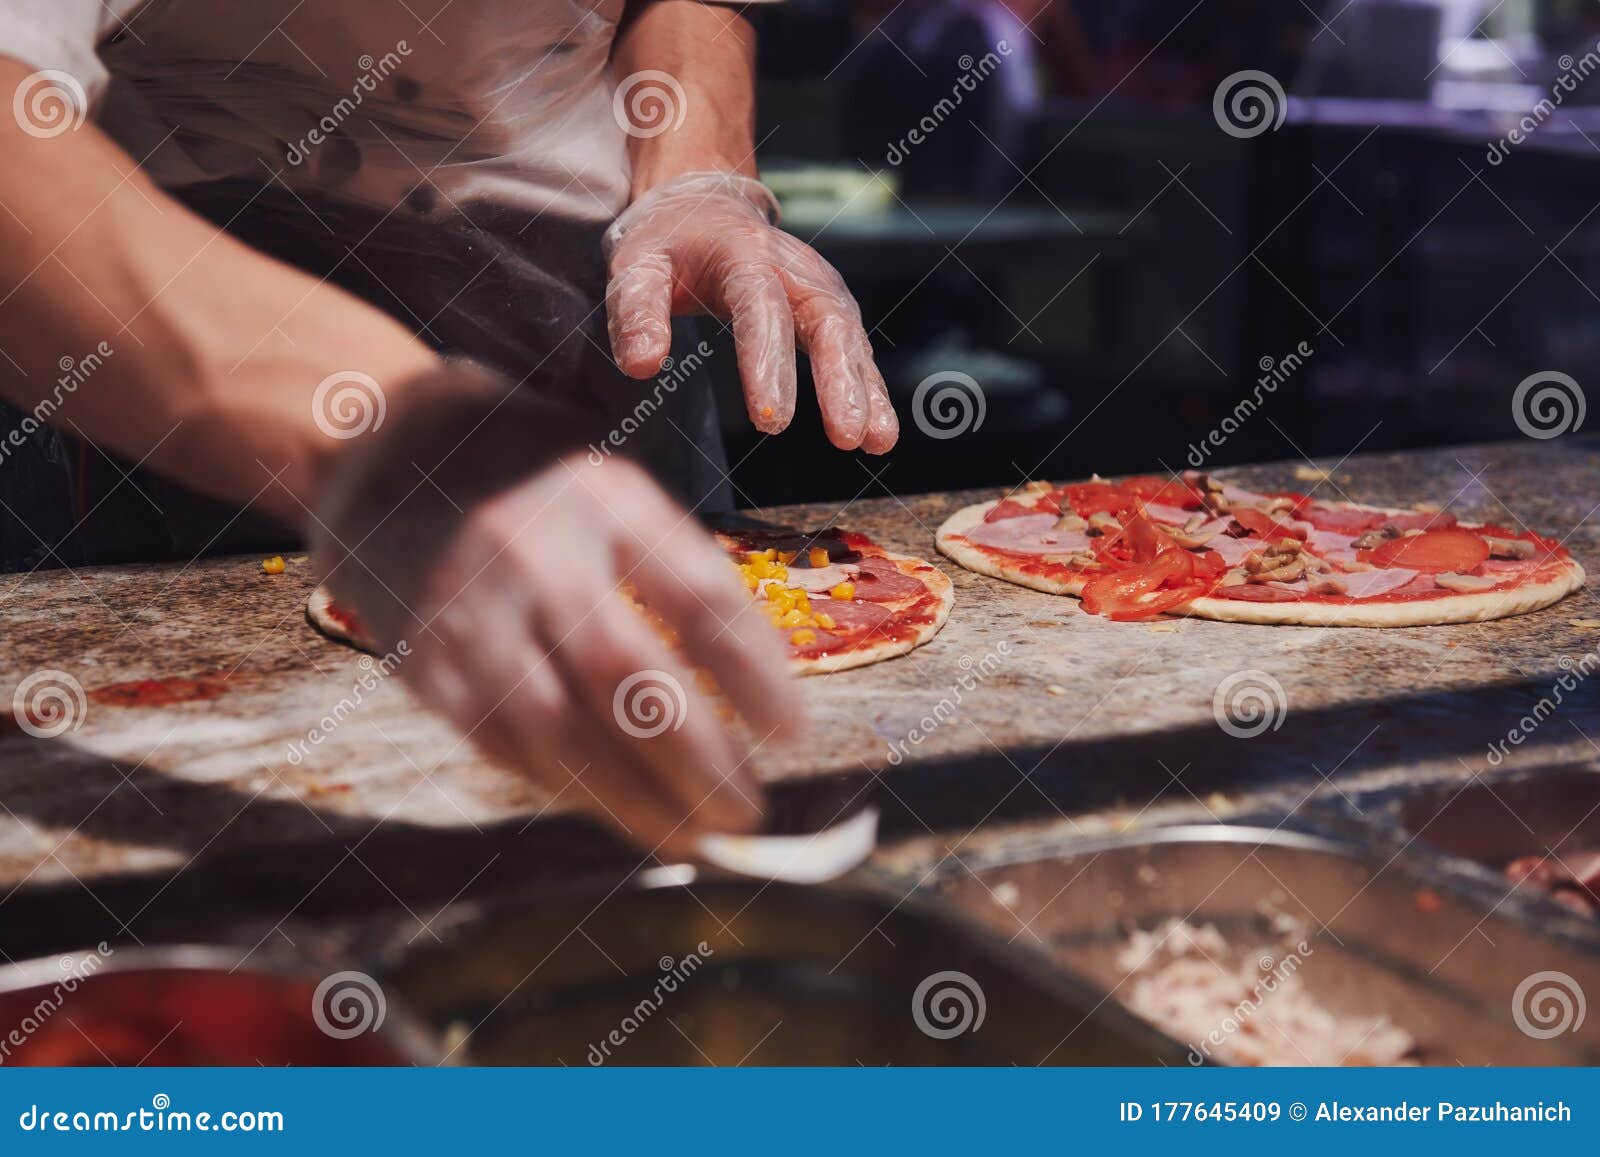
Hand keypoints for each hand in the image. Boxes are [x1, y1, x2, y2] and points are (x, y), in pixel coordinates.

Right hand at [312, 364, 804, 853]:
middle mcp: (535, 551)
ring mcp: (472, 611)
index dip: (756, 675)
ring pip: (562, 731)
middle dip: (698, 759)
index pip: (699, 596)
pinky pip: (506, 746)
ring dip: (634, 801)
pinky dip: (569, 787)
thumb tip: (753, 695)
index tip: (793, 735)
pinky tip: (616, 809)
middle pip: (630, 676)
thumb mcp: (611, 486)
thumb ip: (670, 570)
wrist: (376, 452)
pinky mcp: (426, 663)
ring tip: (693, 837)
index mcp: (604, 497)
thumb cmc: (528, 477)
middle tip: (748, 812)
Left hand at [604, 171, 897, 453]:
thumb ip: (635, 312)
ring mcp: (819, 288)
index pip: (760, 307)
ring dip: (866, 391)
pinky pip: (855, 350)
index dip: (768, 363)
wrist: (704, 207)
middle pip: (825, 322)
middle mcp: (794, 268)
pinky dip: (870, 390)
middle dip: (838, 381)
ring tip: (877, 441)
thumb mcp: (635, 264)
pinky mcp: (830, 309)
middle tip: (845, 435)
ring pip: (851, 338)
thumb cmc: (667, 243)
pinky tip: (879, 434)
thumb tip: (641, 367)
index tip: (770, 422)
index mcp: (742, 252)